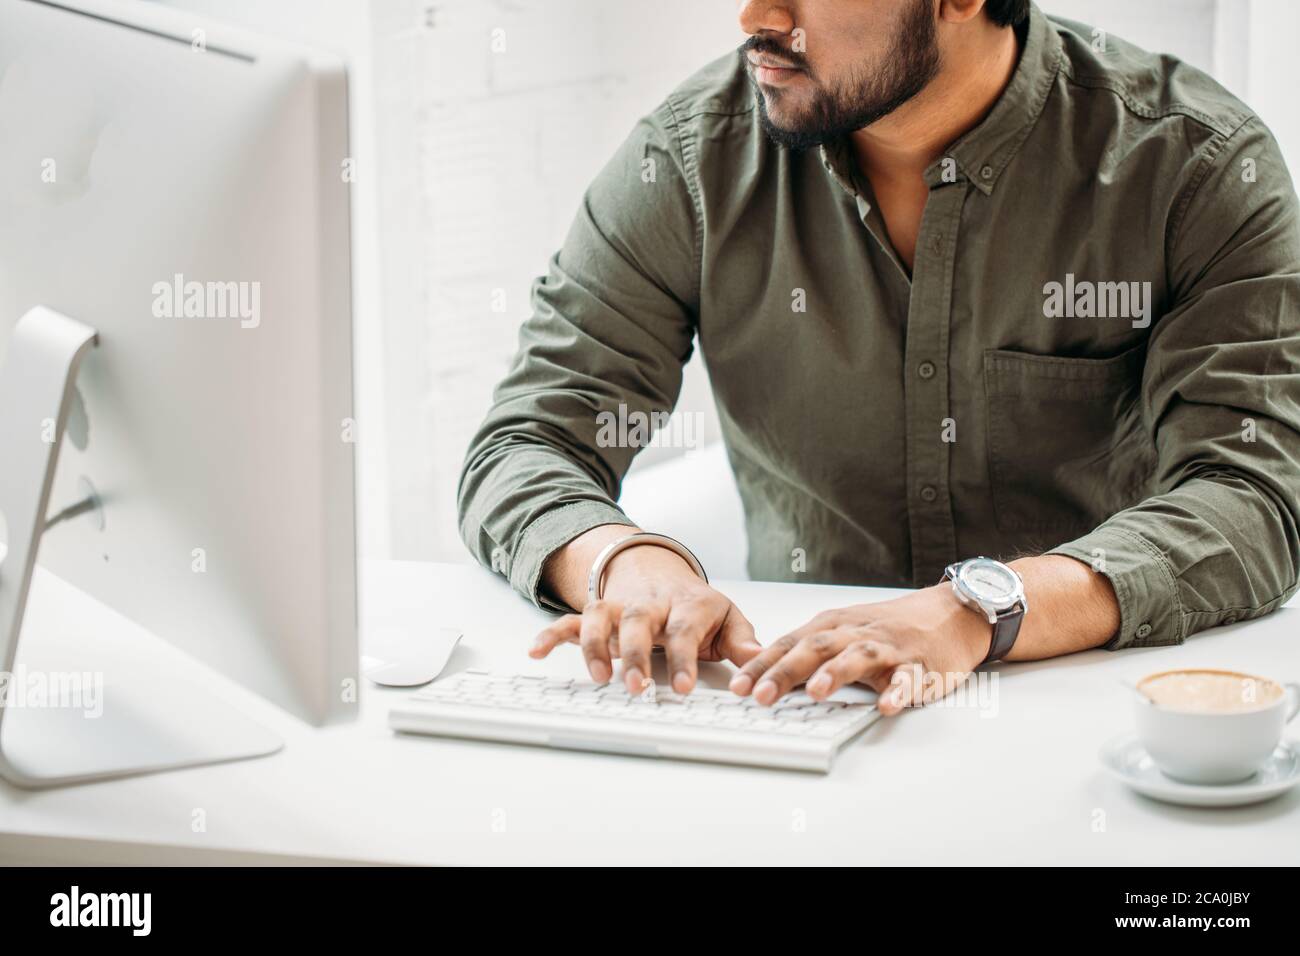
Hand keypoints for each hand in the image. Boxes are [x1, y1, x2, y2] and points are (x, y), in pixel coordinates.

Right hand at [531, 529, 761, 693]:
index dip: (684, 659)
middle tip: (637, 687)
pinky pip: (569, 620)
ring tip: (598, 677)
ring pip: (601, 618)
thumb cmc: (694, 605)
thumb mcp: (726, 617)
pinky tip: (536, 651)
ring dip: (596, 646)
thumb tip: (760, 663)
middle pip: (638, 623)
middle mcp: (649, 604)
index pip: (684, 632)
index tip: (683, 687)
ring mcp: (618, 607)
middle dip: (636, 655)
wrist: (657, 568)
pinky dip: (551, 634)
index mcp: (686, 605)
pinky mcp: (595, 613)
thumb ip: (743, 642)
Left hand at [728, 584, 990, 714]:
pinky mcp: (919, 664)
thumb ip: (807, 654)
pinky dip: (898, 692)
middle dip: (785, 671)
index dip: (761, 665)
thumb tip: (765, 678)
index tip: (737, 687)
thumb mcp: (842, 633)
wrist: (948, 614)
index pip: (789, 645)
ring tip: (814, 692)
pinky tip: (886, 706)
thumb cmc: (888, 627)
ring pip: (857, 656)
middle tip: (760, 694)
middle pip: (815, 648)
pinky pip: (908, 678)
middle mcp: (855, 633)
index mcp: (832, 627)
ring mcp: (887, 648)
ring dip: (835, 673)